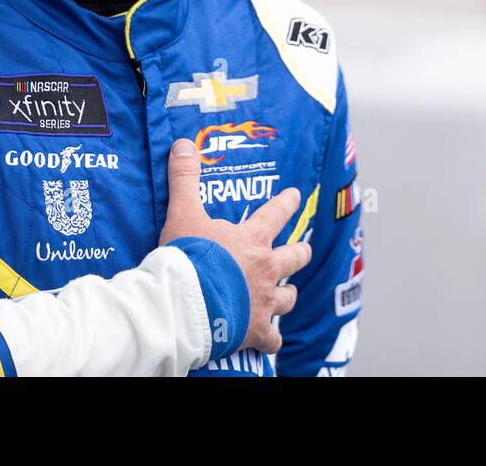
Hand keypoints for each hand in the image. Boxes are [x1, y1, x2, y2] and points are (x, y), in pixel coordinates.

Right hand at [160, 138, 311, 354]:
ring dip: (288, 294)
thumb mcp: (184, 213)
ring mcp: (264, 300)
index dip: (288, 202)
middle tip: (302, 250)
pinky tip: (270, 340)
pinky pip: (272, 339)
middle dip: (300, 252)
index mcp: (253, 239)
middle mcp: (266, 267)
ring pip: (289, 297)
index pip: (277, 213)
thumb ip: (185, 179)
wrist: (185, 302)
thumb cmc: (188, 257)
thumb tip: (183, 144)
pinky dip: (271, 339)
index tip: (297, 196)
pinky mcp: (256, 329)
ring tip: (286, 294)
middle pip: (296, 257)